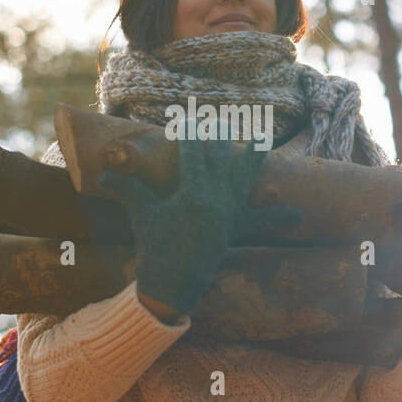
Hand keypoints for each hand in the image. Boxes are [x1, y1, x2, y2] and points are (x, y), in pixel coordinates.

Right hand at [98, 136, 302, 316]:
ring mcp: (229, 212)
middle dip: (220, 135)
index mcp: (193, 190)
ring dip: (254, 156)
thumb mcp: (141, 214)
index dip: (190, 132)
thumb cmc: (155, 246)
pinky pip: (261, 221)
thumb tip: (102, 173)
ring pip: (245, 177)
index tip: (188, 117)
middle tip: (221, 118)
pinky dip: (279, 218)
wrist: (173, 283)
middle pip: (221, 156)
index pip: (193, 152)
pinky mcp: (236, 228)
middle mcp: (216, 197)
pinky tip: (299, 215)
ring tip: (263, 138)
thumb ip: (126, 189)